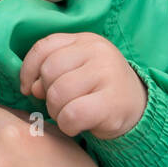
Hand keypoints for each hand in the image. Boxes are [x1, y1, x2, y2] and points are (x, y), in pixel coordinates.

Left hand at [20, 32, 146, 138]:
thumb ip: (51, 71)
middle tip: (61, 105)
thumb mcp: (76, 70)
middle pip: (49, 72)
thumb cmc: (99, 89)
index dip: (28, 69)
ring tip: (70, 114)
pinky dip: (68, 125)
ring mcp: (107, 74)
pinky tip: (78, 125)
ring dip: (57, 112)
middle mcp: (98, 51)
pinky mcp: (112, 102)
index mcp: (85, 40)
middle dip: (47, 94)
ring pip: (58, 94)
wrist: (139, 108)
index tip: (28, 88)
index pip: (44, 47)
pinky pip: (72, 115)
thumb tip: (31, 87)